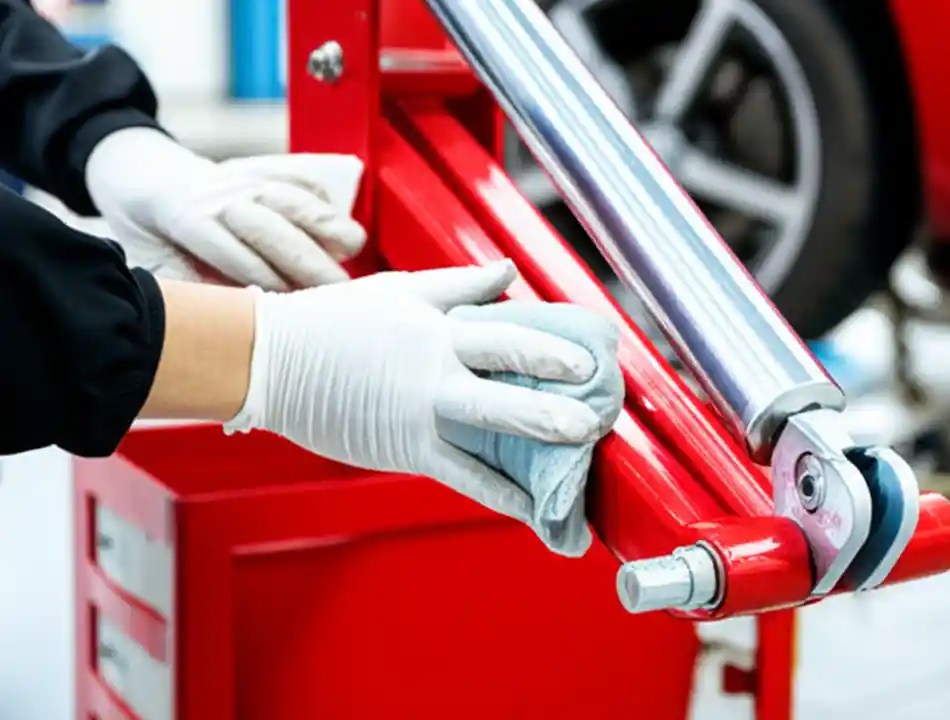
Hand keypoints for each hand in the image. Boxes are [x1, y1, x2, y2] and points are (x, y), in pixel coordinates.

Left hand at [85, 127, 365, 289]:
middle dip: (310, 262)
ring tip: (354, 251)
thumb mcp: (151, 263)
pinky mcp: (259, 168)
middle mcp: (221, 195)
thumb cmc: (148, 230)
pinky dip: (325, 200)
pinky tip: (341, 224)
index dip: (269, 281)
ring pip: (294, 198)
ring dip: (328, 224)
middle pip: (276, 227)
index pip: (238, 254)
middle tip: (339, 291)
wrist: (137, 172)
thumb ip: (186, 288)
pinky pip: (300, 179)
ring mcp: (243, 178)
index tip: (296, 307)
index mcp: (187, 219)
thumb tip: (227, 318)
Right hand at [225, 261, 606, 523]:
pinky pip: (462, 474)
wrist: (269, 359)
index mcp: (438, 328)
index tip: (590, 361)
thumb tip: (508, 272)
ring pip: (489, 432)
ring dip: (535, 448)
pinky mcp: (406, 447)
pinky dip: (498, 493)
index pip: (506, 335)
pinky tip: (531, 508)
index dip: (550, 349)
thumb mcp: (401, 290)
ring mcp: (421, 411)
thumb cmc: (334, 321)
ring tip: (577, 467)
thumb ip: (461, 286)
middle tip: (599, 417)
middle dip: (555, 402)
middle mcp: (436, 369)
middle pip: (505, 383)